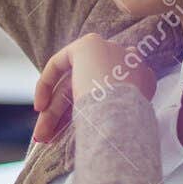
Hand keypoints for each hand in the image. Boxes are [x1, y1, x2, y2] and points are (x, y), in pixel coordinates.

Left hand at [30, 34, 155, 142]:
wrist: (122, 110)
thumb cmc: (121, 126)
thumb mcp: (119, 122)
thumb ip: (106, 116)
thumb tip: (91, 134)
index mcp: (142, 81)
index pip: (107, 93)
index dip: (85, 113)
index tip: (71, 134)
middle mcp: (129, 62)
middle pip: (88, 89)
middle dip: (65, 116)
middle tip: (51, 139)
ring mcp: (110, 49)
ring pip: (74, 82)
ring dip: (54, 110)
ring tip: (42, 135)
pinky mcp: (89, 44)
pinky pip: (61, 62)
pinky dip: (47, 84)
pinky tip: (40, 107)